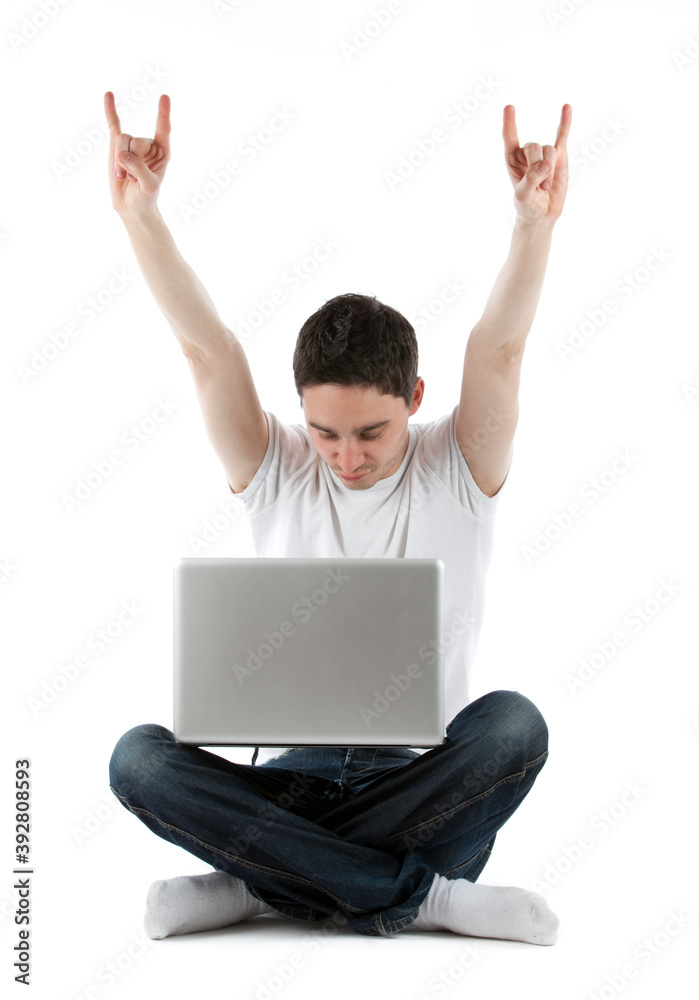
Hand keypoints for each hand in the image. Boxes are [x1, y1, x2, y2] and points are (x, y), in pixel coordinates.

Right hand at [104, 91, 170, 216]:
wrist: (131, 206)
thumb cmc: (146, 197)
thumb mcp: (149, 187)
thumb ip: (140, 170)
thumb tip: (123, 154)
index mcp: (163, 152)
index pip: (163, 130)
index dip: (163, 114)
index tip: (164, 97)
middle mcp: (148, 145)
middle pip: (135, 140)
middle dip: (130, 161)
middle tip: (132, 179)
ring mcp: (132, 144)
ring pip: (121, 140)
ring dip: (118, 162)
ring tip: (122, 177)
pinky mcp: (117, 146)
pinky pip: (113, 125)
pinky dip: (110, 111)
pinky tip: (109, 95)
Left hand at [502, 104, 571, 223]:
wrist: (542, 214)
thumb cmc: (527, 205)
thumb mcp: (523, 196)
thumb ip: (530, 180)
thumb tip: (545, 164)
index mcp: (512, 159)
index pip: (509, 137)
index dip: (509, 123)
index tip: (509, 108)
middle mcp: (526, 153)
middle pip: (533, 147)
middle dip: (538, 166)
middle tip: (541, 186)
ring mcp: (543, 153)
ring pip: (548, 149)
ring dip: (549, 169)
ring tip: (546, 186)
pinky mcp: (559, 155)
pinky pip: (562, 136)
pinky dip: (565, 123)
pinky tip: (566, 108)